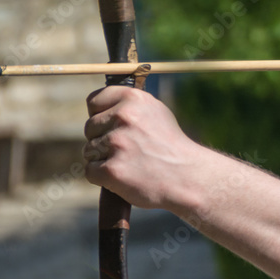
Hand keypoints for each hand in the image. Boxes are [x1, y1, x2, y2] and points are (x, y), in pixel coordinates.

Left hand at [84, 87, 201, 208]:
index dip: (100, 115)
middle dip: (103, 140)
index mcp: (134, 99)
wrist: (190, 179)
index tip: (111, 126)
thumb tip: (101, 108)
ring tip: (132, 165)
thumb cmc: (173, 149)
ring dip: (104, 160)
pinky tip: (126, 178)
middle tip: (129, 151)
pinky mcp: (112, 170)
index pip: (94, 100)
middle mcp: (124, 117)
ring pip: (89, 151)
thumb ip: (130, 108)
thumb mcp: (157, 115)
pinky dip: (104, 178)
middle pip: (90, 128)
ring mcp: (117, 143)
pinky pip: (91, 172)